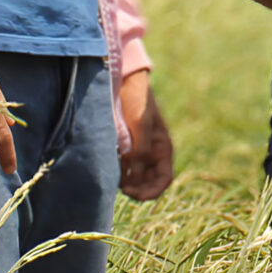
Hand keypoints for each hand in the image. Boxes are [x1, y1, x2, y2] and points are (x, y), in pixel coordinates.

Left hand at [117, 70, 174, 200]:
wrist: (123, 80)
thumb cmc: (137, 99)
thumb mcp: (141, 123)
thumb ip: (140, 149)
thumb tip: (134, 175)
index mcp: (163, 148)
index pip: (163, 179)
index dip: (151, 191)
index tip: (132, 192)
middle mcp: (152, 153)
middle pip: (148, 183)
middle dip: (136, 189)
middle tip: (119, 187)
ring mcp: (138, 151)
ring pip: (134, 177)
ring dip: (125, 181)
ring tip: (111, 175)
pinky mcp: (123, 147)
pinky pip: (122, 167)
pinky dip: (116, 171)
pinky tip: (107, 166)